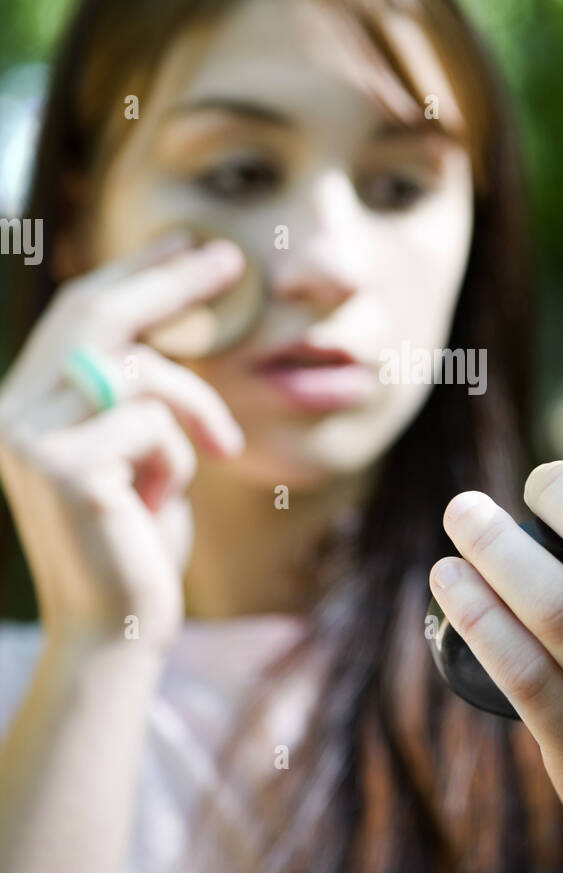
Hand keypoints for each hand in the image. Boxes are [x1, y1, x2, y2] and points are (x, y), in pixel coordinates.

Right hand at [0, 233, 246, 654]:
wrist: (121, 629)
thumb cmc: (138, 541)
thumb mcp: (140, 450)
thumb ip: (136, 390)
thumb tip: (173, 309)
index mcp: (25, 403)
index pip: (77, 314)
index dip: (134, 272)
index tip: (187, 243)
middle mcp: (12, 413)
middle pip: (97, 316)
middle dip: (170, 280)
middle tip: (231, 258)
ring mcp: (29, 438)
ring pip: (139, 369)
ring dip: (195, 406)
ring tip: (212, 450)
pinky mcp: (64, 467)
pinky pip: (152, 421)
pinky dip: (180, 455)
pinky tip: (162, 501)